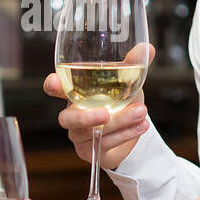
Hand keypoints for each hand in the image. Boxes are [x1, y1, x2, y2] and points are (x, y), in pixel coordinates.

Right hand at [42, 43, 154, 170]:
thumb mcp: (126, 81)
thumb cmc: (119, 100)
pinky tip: (142, 125)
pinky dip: (126, 134)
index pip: (56, 88)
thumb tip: (147, 48)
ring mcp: (79, 134)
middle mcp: (72, 113)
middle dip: (86, 117)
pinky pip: (105, 143)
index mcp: (75, 92)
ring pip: (92, 132)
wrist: (129, 130)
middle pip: (68, 118)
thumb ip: (133, 65)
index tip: (54, 82)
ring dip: (118, 123)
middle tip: (105, 113)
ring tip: (141, 113)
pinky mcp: (90, 150)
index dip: (52, 86)